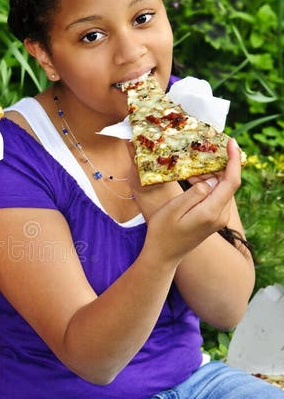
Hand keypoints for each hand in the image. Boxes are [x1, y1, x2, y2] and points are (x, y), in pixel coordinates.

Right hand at [144, 139, 240, 264]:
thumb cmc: (163, 232)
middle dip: (217, 165)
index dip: (234, 160)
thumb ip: (194, 193)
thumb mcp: (173, 209)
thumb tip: (208, 181)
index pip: (232, 181)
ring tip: (190, 171)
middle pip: (228, 182)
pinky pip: (216, 195)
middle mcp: (220, 215)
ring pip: (221, 188)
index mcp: (212, 211)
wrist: (163, 255)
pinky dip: (207, 184)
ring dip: (209, 175)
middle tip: (197, 155)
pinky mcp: (214, 219)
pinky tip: (191, 182)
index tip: (231, 142)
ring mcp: (218, 218)